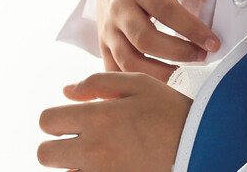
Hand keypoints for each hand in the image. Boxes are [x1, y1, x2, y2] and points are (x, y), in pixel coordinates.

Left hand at [37, 72, 190, 170]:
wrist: (201, 144)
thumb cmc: (170, 111)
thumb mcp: (138, 84)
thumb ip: (97, 83)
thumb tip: (65, 92)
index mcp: (98, 117)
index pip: (47, 121)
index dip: (56, 118)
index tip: (71, 119)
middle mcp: (94, 149)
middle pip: (44, 154)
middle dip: (56, 146)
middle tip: (78, 140)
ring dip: (72, 165)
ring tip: (97, 156)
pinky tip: (108, 166)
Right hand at [96, 0, 220, 81]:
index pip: (165, 9)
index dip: (190, 28)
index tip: (213, 42)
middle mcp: (118, 8)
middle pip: (145, 39)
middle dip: (178, 53)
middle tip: (202, 58)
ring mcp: (108, 29)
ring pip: (129, 61)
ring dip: (160, 74)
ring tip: (186, 76)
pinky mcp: (103, 46)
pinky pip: (115, 72)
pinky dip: (136, 84)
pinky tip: (161, 87)